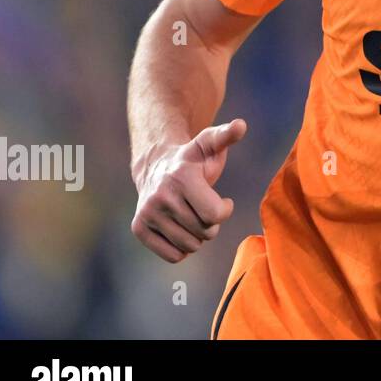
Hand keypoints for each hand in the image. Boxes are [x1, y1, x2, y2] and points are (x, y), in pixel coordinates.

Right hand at [131, 118, 245, 262]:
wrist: (156, 166)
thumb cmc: (192, 158)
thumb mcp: (210, 143)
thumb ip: (226, 136)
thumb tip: (241, 125)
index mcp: (181, 177)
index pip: (215, 214)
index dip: (225, 210)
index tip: (223, 200)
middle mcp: (160, 196)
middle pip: (205, 232)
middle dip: (211, 223)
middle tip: (204, 208)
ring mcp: (147, 214)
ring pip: (190, 246)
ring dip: (198, 236)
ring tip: (192, 216)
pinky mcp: (139, 229)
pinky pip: (173, 256)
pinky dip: (182, 248)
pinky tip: (180, 228)